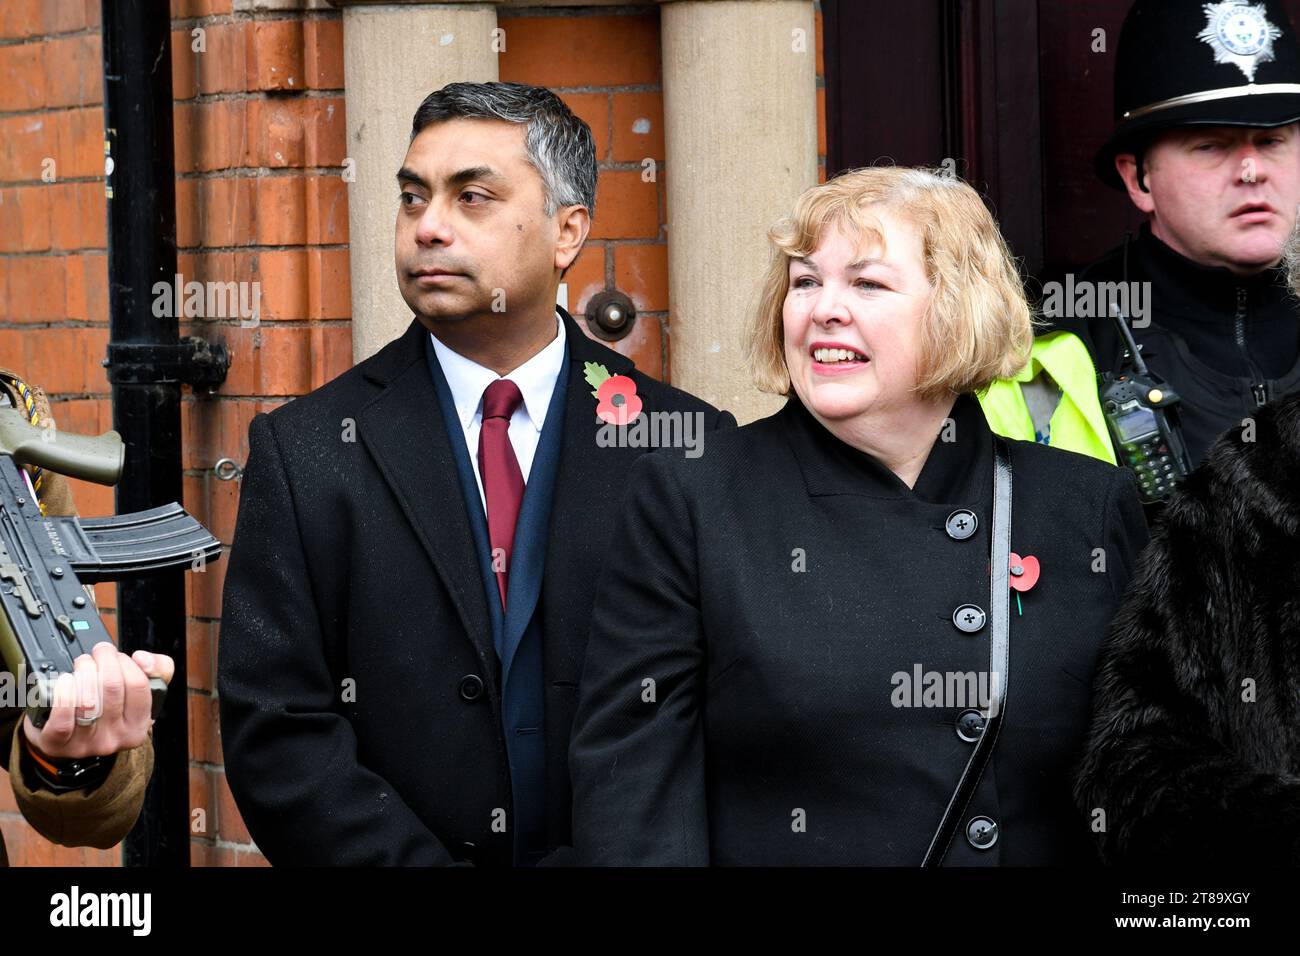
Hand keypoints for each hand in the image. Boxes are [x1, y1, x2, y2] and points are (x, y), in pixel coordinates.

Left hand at [21, 642, 173, 762]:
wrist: (71, 739)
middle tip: (99, 653)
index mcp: (138, 725)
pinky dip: (63, 693)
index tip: (118, 656)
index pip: (139, 684)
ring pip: (88, 699)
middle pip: (112, 686)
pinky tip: (65, 680)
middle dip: (104, 659)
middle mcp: (116, 737)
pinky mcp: (59, 743)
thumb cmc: (108, 711)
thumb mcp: (140, 694)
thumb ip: (157, 670)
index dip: (127, 662)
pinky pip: (63, 718)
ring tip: (83, 664)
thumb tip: (143, 658)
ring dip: (84, 670)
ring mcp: (87, 742)